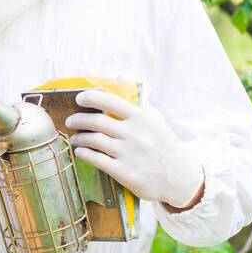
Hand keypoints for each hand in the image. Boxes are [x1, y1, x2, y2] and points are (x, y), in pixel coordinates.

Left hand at [66, 89, 204, 209]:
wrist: (181, 177)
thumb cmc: (164, 145)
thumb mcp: (156, 119)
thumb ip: (137, 100)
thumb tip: (121, 75)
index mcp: (142, 118)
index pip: (110, 101)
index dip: (90, 98)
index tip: (80, 99)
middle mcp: (135, 134)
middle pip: (97, 121)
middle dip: (78, 120)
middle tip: (71, 121)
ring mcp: (129, 154)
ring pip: (93, 140)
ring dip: (79, 138)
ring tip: (75, 138)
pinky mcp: (125, 173)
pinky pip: (96, 160)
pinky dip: (83, 153)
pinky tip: (80, 151)